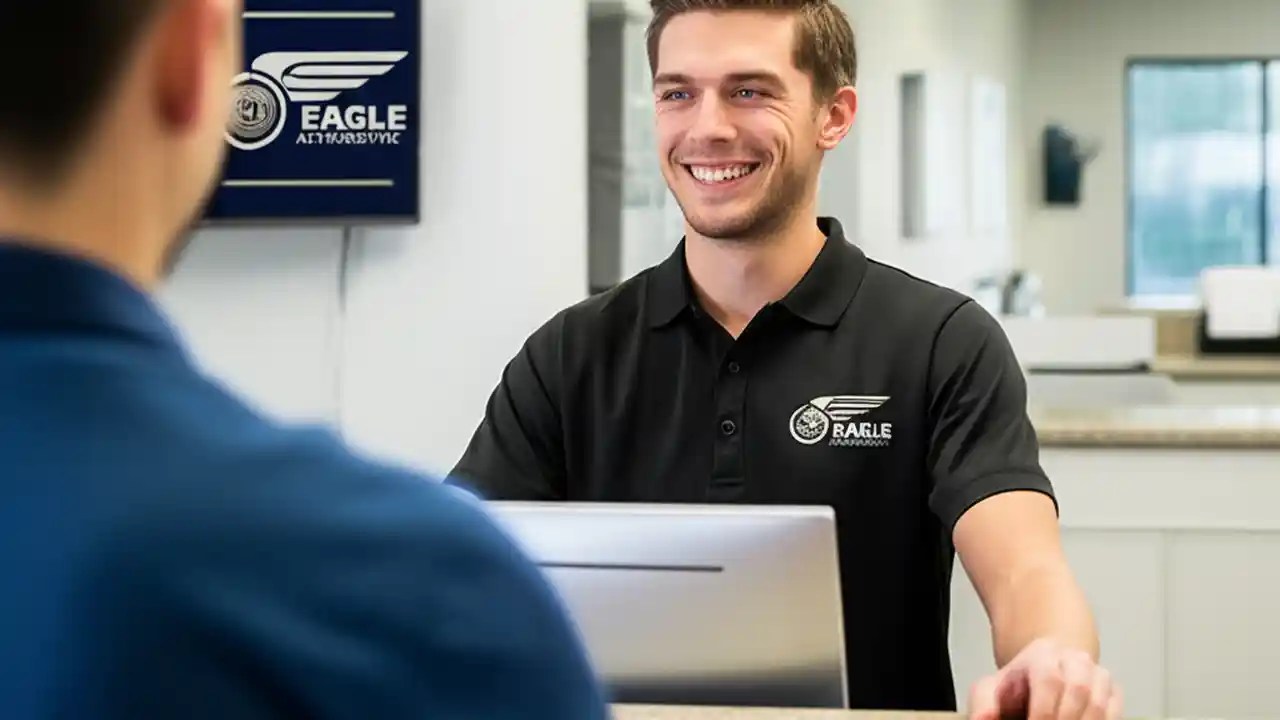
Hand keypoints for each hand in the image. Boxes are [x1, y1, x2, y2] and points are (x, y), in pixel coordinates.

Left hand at [967, 638, 1121, 719]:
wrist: (1047, 668)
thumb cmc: (1019, 683)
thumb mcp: (991, 688)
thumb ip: (983, 704)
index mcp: (1043, 655)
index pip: (1049, 680)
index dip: (1044, 710)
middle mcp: (1075, 660)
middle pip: (1079, 692)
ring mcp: (1098, 674)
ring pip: (1100, 704)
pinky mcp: (1114, 691)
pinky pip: (1115, 712)